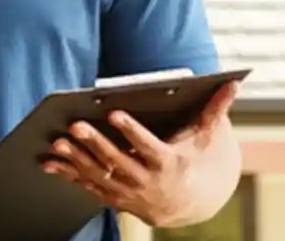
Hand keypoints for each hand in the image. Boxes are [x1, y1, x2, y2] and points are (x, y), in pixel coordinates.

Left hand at [41, 81, 240, 226]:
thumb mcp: (208, 137)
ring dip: (77, 159)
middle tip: (75, 125)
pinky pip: (88, 187)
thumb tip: (234, 82)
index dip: (131, 131)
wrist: (191, 203)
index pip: (149, 146)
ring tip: (59, 141)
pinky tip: (49, 162)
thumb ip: (216, 109)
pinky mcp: (115, 198)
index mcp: (169, 162)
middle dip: (96, 144)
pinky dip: (68, 174)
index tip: (115, 113)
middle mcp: (148, 181)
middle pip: (118, 161)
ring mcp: (129, 193)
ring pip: (100, 176)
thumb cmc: (196, 159)